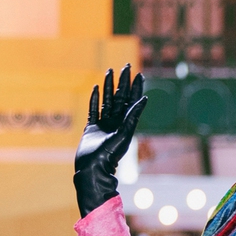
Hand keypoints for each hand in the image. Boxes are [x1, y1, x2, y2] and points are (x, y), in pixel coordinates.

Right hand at [75, 66, 149, 217]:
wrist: (92, 169)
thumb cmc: (109, 155)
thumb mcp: (124, 134)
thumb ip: (133, 116)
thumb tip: (144, 99)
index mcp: (125, 123)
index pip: (132, 101)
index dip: (135, 87)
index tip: (138, 74)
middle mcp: (115, 122)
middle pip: (120, 98)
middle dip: (123, 82)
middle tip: (126, 67)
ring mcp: (103, 125)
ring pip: (107, 101)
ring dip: (108, 87)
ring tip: (109, 72)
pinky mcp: (91, 128)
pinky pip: (93, 110)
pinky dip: (94, 99)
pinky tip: (95, 89)